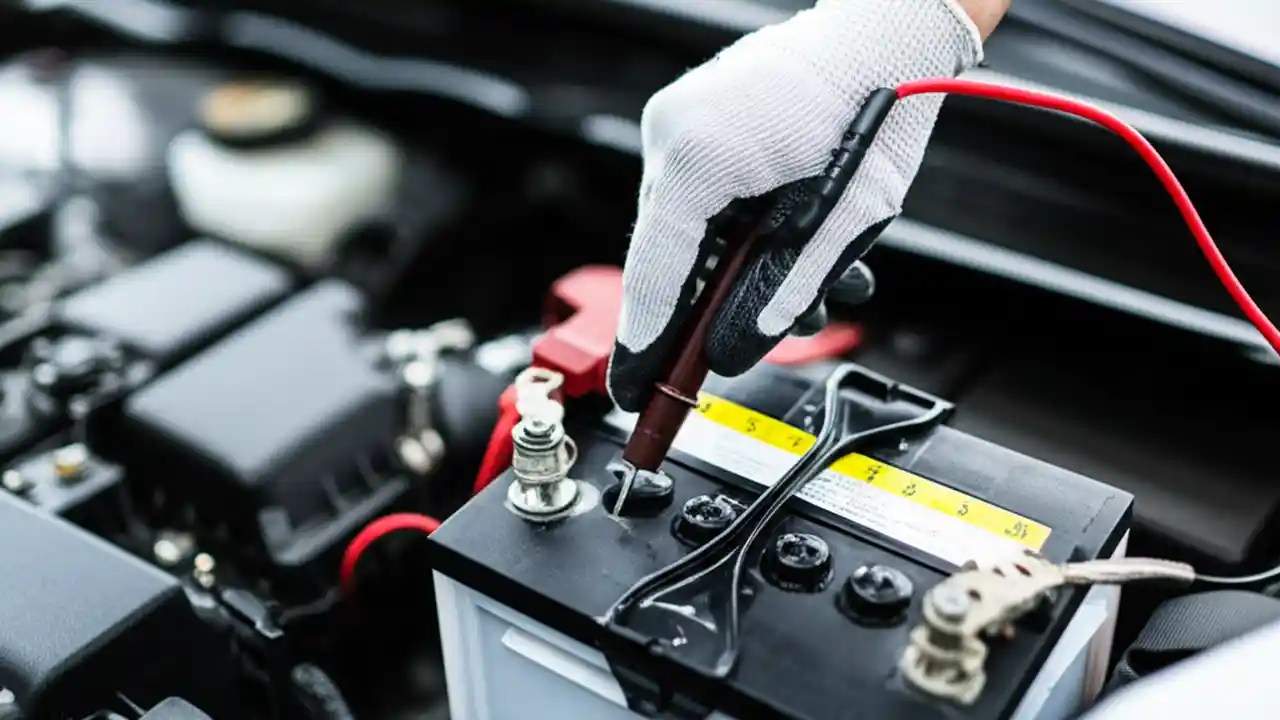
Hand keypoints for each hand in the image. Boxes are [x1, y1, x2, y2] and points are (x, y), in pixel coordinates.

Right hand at [608, 0, 997, 411]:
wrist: (887, 31)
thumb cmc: (877, 104)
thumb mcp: (843, 218)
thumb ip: (788, 289)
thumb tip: (740, 346)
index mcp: (700, 157)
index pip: (657, 269)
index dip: (646, 335)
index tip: (634, 382)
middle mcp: (674, 131)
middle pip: (669, 249)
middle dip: (705, 305)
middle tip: (719, 353)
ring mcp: (679, 117)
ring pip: (686, 223)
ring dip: (732, 267)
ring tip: (803, 294)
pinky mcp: (695, 115)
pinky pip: (698, 190)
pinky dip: (734, 228)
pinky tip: (782, 247)